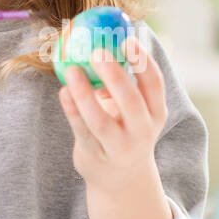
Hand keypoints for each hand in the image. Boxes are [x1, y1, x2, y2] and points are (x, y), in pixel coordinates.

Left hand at [57, 35, 167, 188]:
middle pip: (131, 104)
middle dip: (116, 77)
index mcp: (155, 114)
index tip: (128, 39)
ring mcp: (119, 148)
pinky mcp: (96, 157)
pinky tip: (63, 92)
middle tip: (98, 52)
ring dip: (85, 94)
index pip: (155, 85)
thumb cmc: (125, 130)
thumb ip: (123, 82)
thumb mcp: (134, 110)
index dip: (144, 62)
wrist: (121, 180)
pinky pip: (82, 131)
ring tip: (72, 70)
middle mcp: (141, 132)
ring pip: (102, 122)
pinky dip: (72, 111)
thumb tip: (103, 39)